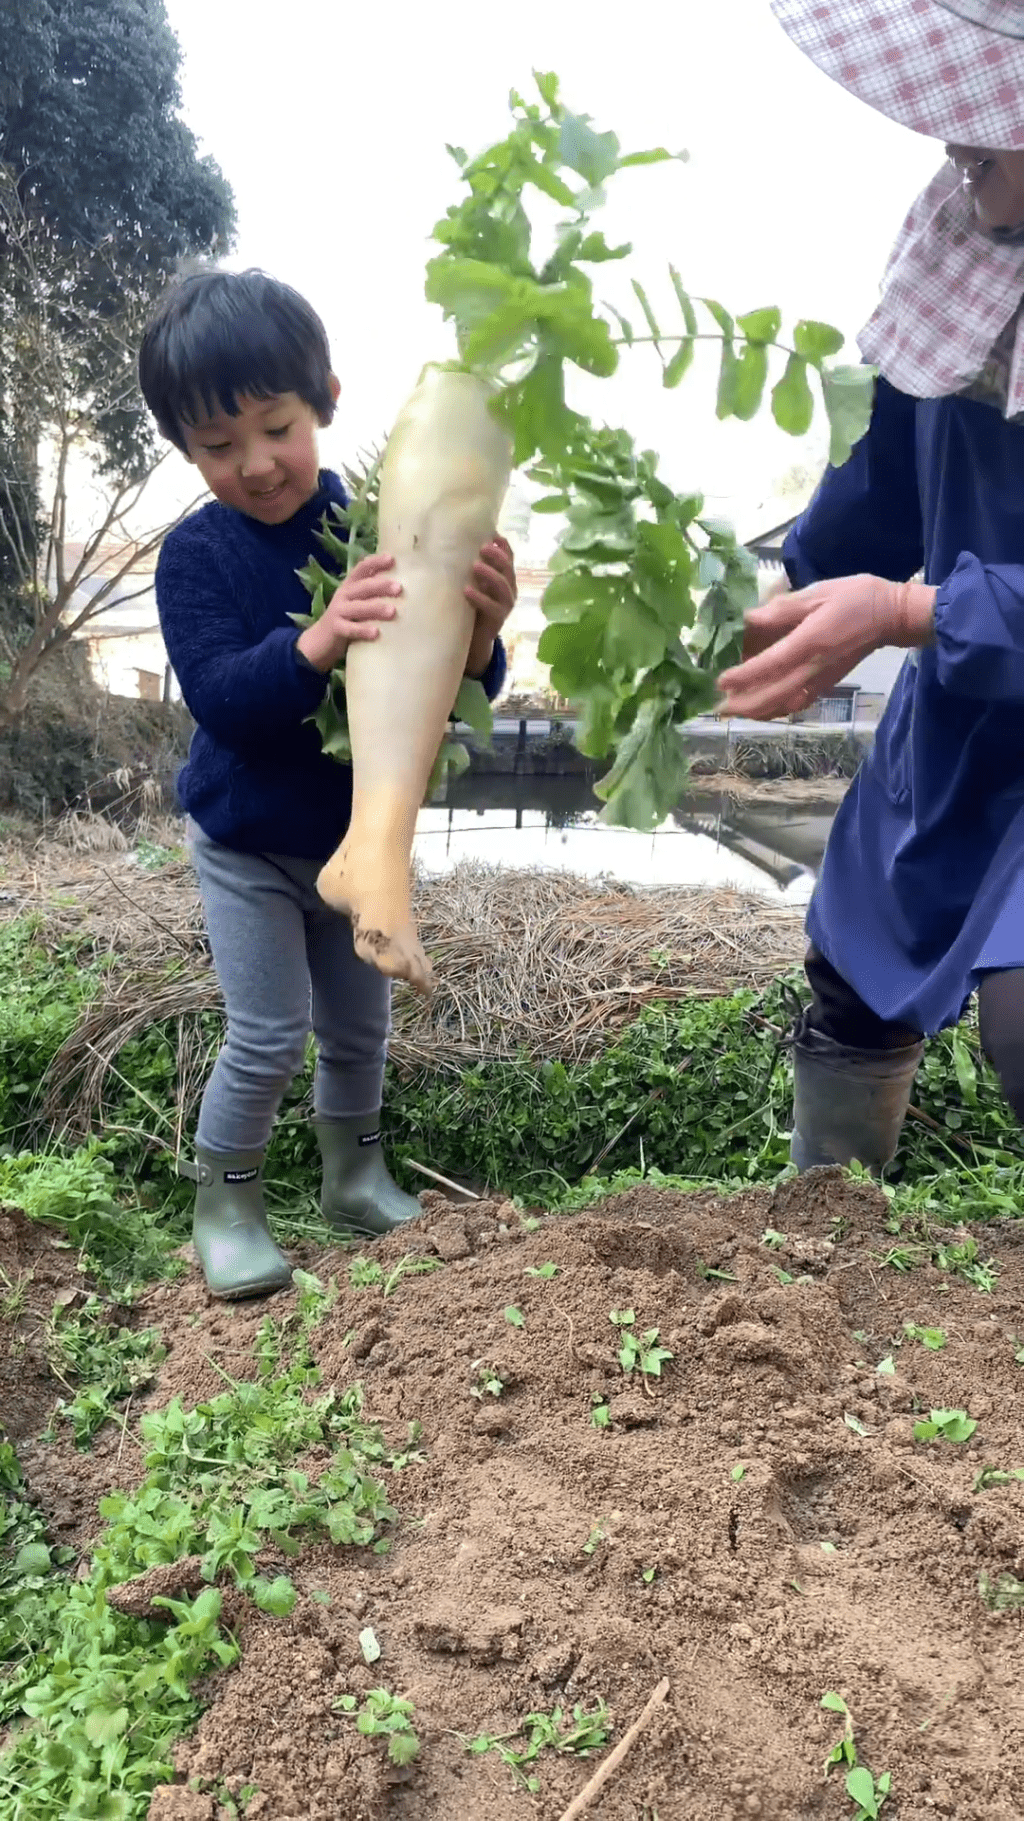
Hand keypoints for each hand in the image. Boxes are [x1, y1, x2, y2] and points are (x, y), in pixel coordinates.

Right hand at [295, 552, 400, 673]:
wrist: (320, 641)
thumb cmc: (346, 619)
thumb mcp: (357, 602)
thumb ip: (372, 594)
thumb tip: (402, 585)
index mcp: (350, 585)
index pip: (362, 569)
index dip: (375, 562)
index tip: (392, 558)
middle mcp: (344, 595)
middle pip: (362, 587)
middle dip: (380, 586)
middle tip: (399, 588)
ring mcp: (338, 611)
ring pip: (358, 607)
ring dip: (375, 608)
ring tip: (392, 611)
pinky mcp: (336, 629)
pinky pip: (350, 629)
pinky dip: (362, 630)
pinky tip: (376, 633)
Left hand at [464, 535, 516, 678]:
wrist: (474, 638)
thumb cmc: (473, 605)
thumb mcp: (474, 583)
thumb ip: (472, 568)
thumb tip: (457, 543)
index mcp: (505, 577)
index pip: (509, 557)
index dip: (503, 545)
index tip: (492, 535)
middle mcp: (509, 589)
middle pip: (508, 568)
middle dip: (497, 556)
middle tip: (483, 548)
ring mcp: (506, 604)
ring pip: (503, 586)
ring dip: (490, 574)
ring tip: (476, 566)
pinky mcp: (499, 619)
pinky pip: (492, 607)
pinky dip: (480, 598)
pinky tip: (467, 590)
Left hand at [716, 573, 935, 720]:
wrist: (891, 617)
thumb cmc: (855, 597)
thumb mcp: (818, 592)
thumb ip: (782, 608)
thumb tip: (749, 618)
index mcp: (812, 641)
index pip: (772, 664)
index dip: (745, 675)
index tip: (720, 681)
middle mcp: (815, 667)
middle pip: (775, 695)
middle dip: (744, 705)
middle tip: (717, 707)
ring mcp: (822, 680)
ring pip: (785, 705)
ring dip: (756, 711)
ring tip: (731, 710)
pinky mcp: (827, 685)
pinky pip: (797, 704)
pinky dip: (775, 710)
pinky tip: (759, 708)